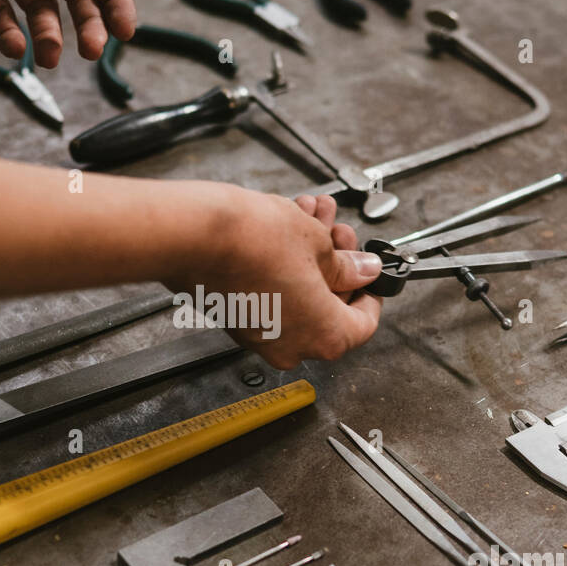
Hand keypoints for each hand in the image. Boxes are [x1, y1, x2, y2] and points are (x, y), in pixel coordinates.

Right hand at [171, 191, 382, 369]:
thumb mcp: (318, 244)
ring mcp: (261, 336)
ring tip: (311, 218)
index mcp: (325, 337)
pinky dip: (284, 268)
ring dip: (309, 258)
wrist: (195, 235)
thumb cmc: (254, 242)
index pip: (365, 323)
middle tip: (338, 234)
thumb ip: (346, 265)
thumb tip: (361, 271)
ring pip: (300, 298)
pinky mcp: (236, 319)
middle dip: (336, 265)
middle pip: (329, 308)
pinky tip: (286, 231)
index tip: (370, 271)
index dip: (371, 291)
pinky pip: (273, 297)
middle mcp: (292, 347)